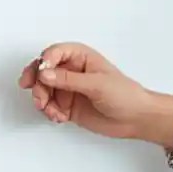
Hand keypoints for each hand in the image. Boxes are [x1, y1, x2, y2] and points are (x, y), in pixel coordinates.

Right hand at [17, 42, 172, 151]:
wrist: (135, 119)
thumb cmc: (125, 95)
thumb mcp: (97, 84)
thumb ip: (69, 80)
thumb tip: (45, 73)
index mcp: (82, 57)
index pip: (55, 53)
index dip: (45, 61)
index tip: (42, 73)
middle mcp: (73, 71)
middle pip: (43, 71)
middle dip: (37, 83)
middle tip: (38, 96)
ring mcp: (69, 89)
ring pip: (44, 89)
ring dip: (42, 100)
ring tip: (51, 111)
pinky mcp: (68, 106)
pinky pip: (49, 106)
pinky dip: (49, 112)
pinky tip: (59, 117)